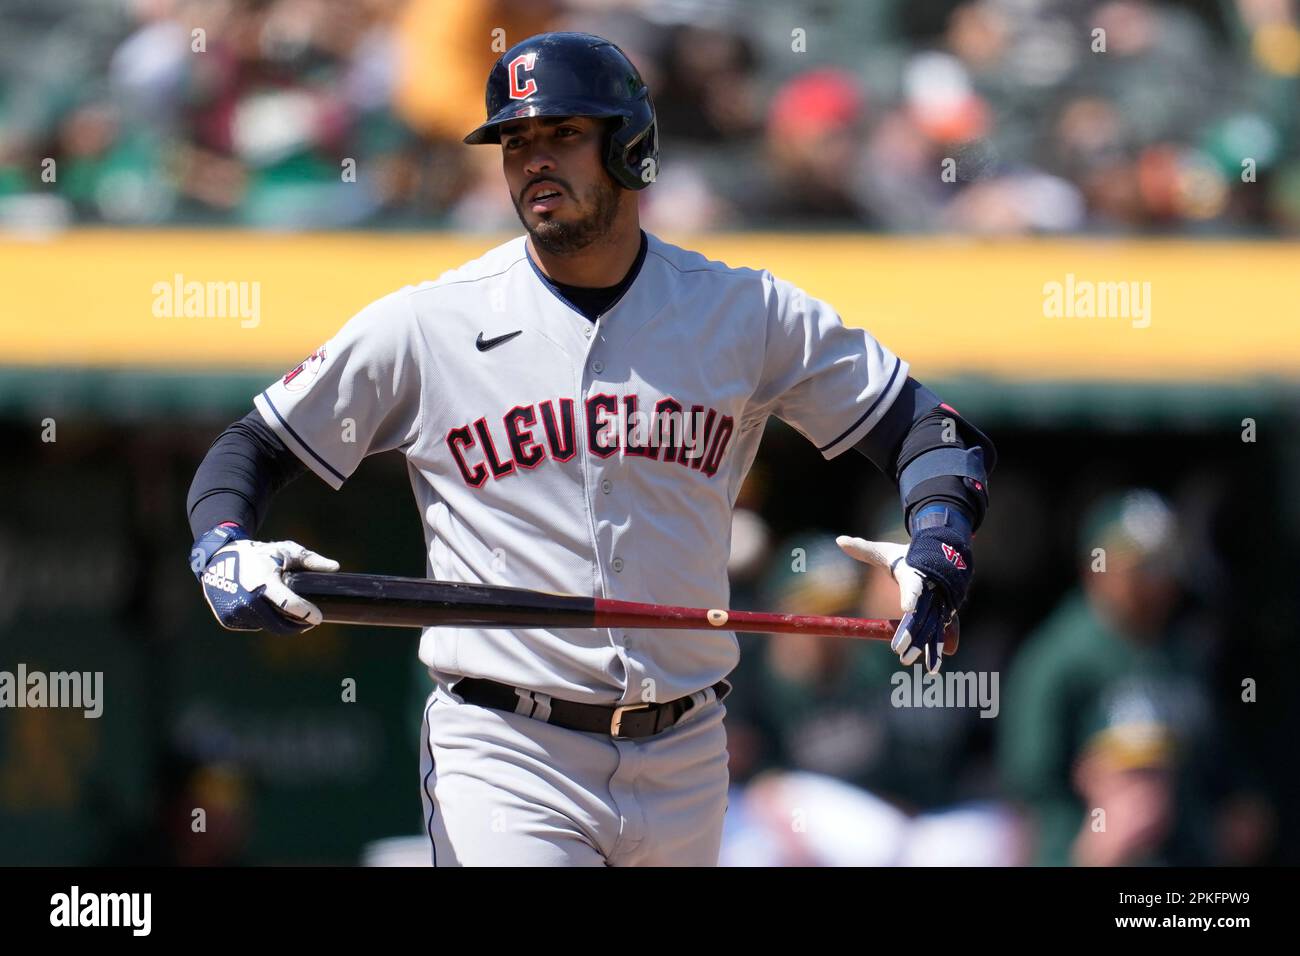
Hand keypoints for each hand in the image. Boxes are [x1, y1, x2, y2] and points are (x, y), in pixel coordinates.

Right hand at [191, 525, 338, 633]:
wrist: (219, 558)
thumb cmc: (259, 554)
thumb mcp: (286, 551)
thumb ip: (311, 560)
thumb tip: (336, 567)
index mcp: (263, 581)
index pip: (290, 605)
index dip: (307, 614)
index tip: (319, 617)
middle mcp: (247, 599)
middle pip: (279, 624)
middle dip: (298, 626)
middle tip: (310, 622)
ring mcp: (236, 612)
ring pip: (267, 626)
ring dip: (281, 623)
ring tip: (292, 616)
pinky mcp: (229, 620)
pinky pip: (254, 626)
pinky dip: (264, 621)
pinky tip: (269, 612)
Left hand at [836, 518, 971, 672]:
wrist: (943, 552)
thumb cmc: (908, 554)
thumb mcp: (885, 551)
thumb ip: (863, 549)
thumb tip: (839, 541)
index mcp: (914, 573)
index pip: (913, 585)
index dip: (910, 596)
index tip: (906, 607)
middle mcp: (931, 589)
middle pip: (921, 614)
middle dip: (911, 633)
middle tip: (899, 651)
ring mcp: (941, 601)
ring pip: (933, 626)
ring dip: (923, 645)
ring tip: (909, 661)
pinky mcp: (946, 611)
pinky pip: (941, 631)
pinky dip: (936, 647)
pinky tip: (932, 666)